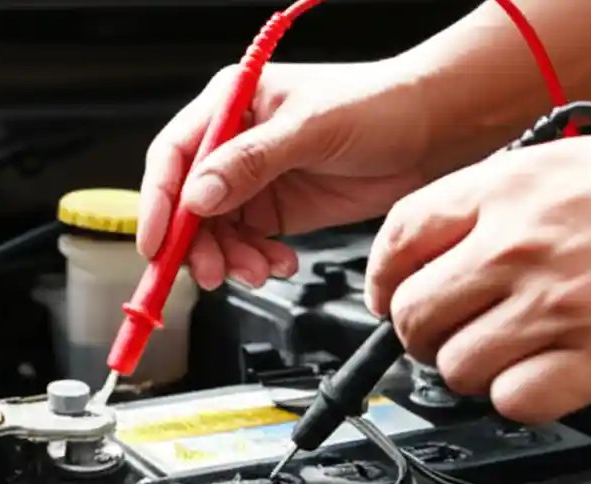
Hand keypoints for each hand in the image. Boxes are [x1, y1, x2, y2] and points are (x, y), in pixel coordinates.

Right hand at [137, 60, 434, 289]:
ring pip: (214, 232)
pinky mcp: (274, 210)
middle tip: (212, 272)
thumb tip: (198, 196)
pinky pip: (245, 245)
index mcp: (231, 104)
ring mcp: (252, 180)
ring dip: (229, 259)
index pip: (175, 155)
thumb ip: (250, 162)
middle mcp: (233, 143)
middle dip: (195, 243)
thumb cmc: (379, 105)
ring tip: (256, 271)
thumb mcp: (311, 128)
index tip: (158, 242)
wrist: (432, 131)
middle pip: (187, 203)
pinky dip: (255, 262)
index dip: (159, 202)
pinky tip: (278, 264)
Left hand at [365, 135, 590, 423]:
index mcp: (509, 189)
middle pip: (412, 314)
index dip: (381, 279)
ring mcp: (554, 304)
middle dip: (423, 338)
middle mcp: (519, 244)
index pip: (399, 238)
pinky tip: (547, 380)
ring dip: (473, 373)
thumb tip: (447, 245)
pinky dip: (521, 400)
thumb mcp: (576, 165)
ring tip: (510, 358)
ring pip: (454, 366)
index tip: (387, 299)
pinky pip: (512, 401)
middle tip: (450, 339)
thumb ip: (504, 202)